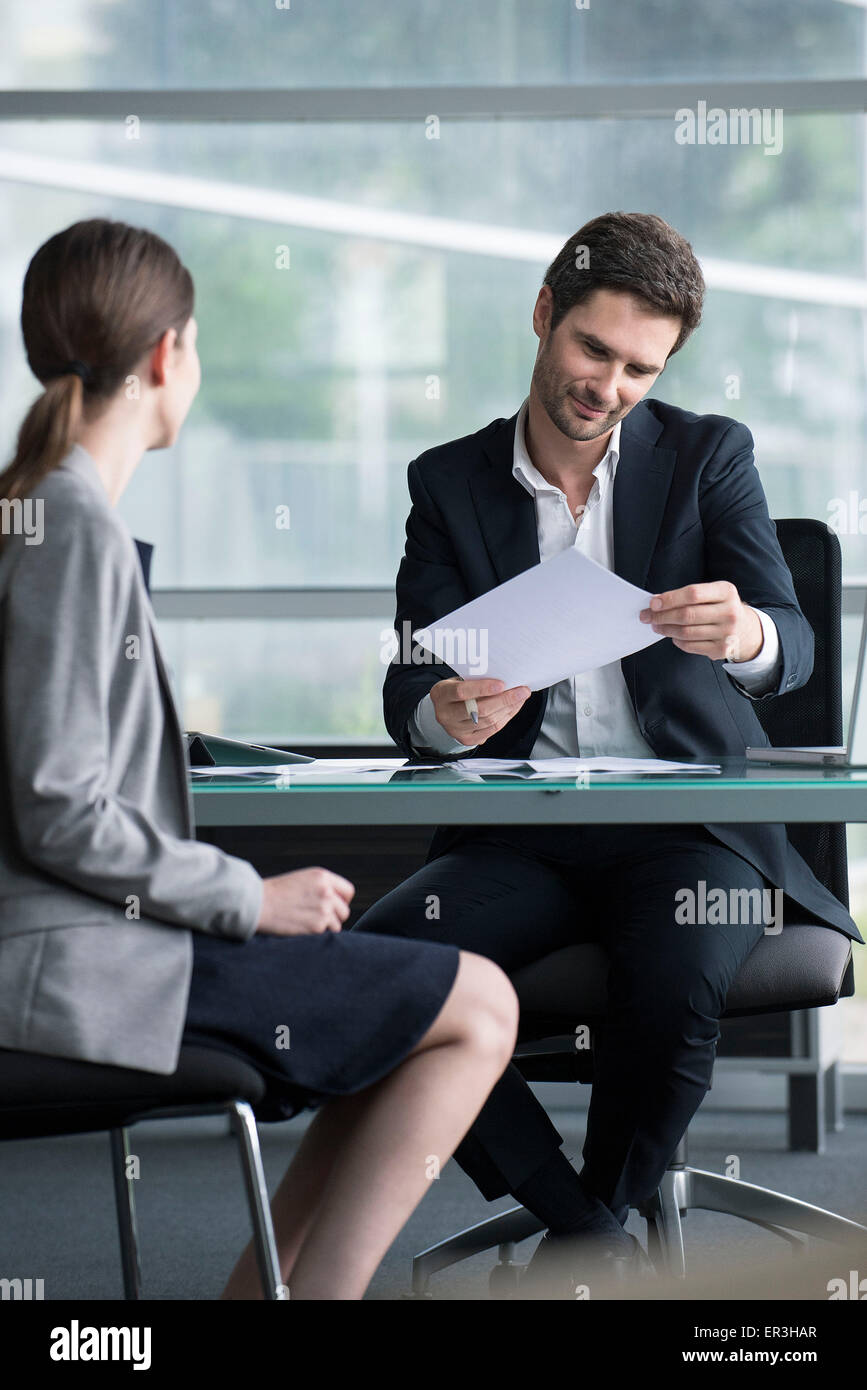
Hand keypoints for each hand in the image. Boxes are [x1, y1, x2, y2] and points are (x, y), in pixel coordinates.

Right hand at [256, 867, 354, 936]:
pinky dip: (317, 935)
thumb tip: (338, 903)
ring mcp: (324, 909)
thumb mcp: (302, 880)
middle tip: (317, 919)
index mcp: (323, 877)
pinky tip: (302, 929)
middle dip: (334, 917)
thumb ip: (322, 887)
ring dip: (326, 927)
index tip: (333, 907)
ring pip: (337, 925)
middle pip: (344, 911)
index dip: (342, 901)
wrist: (258, 904)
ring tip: (307, 924)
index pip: (348, 892)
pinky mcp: (317, 926)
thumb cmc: (276, 893)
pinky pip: (327, 934)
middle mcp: (327, 891)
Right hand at [430, 677, 531, 745]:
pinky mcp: (467, 739)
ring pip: (488, 721)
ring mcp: (456, 730)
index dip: (483, 688)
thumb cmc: (456, 689)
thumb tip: (505, 678)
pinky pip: (492, 730)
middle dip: (505, 700)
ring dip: (509, 708)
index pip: (462, 692)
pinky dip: (506, 717)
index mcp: (441, 694)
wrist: (446, 709)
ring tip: (521, 697)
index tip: (502, 684)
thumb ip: (476, 680)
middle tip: (522, 691)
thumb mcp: (458, 679)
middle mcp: (446, 714)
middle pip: (479, 710)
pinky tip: (513, 707)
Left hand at [639, 581, 762, 661]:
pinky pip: (690, 646)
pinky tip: (673, 635)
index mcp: (726, 592)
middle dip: (662, 616)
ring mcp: (727, 633)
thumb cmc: (720, 607)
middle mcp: (730, 612)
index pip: (692, 594)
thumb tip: (657, 602)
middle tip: (647, 616)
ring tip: (656, 625)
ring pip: (686, 632)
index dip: (670, 599)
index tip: (653, 603)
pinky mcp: (722, 650)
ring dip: (666, 629)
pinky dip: (677, 641)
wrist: (745, 629)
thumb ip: (688, 596)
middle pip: (687, 615)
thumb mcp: (712, 593)